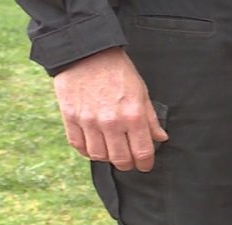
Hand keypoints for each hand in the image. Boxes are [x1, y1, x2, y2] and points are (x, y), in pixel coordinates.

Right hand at [52, 47, 167, 171]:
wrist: (87, 52)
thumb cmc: (118, 71)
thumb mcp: (142, 92)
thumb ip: (151, 119)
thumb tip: (160, 138)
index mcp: (133, 116)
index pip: (142, 153)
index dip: (145, 164)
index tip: (145, 165)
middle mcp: (111, 122)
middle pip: (120, 160)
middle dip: (127, 164)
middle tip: (129, 161)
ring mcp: (89, 121)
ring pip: (99, 156)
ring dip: (107, 158)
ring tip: (111, 151)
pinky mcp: (70, 117)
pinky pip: (78, 145)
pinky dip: (87, 150)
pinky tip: (94, 145)